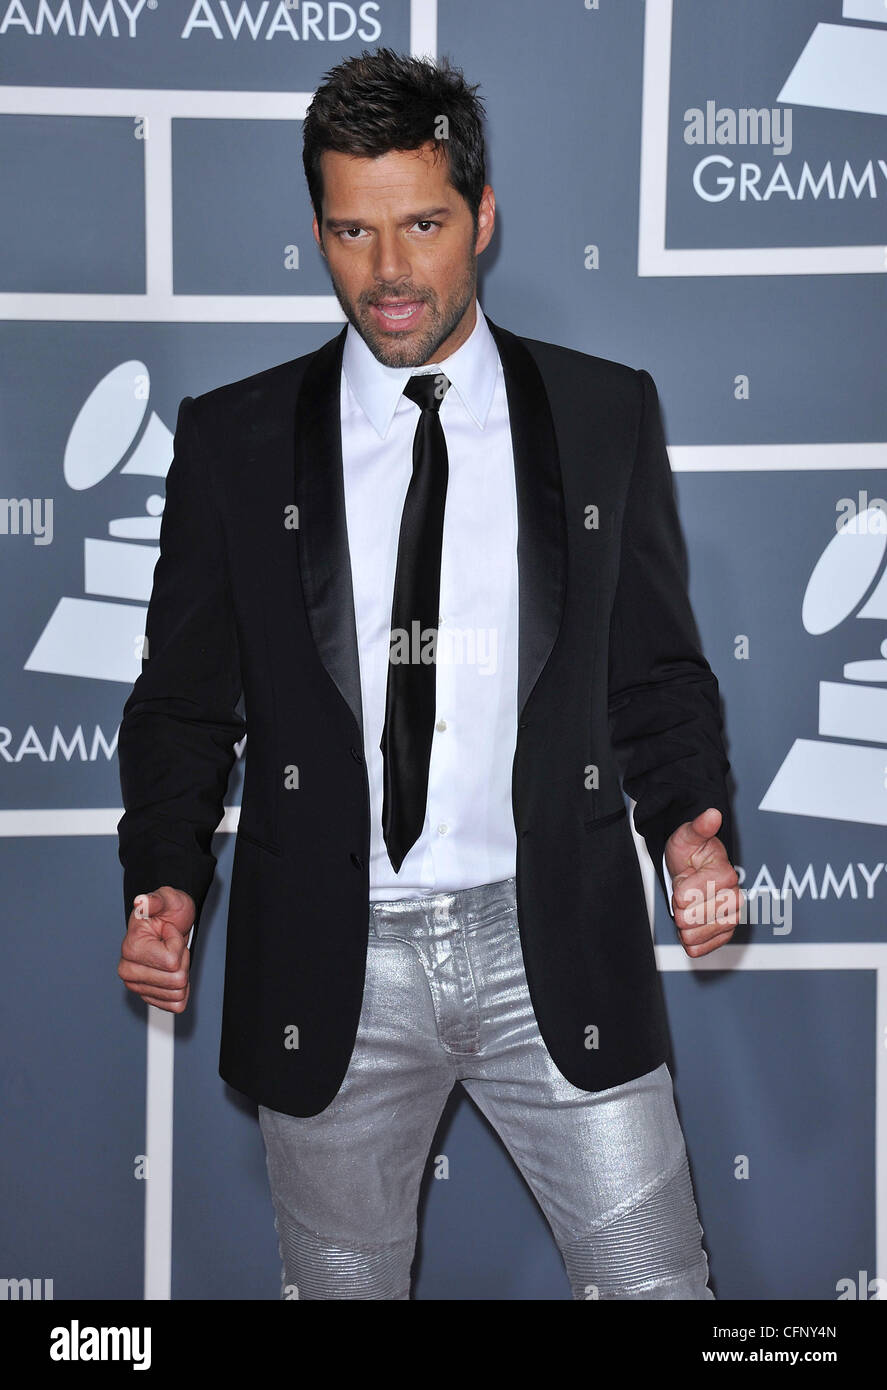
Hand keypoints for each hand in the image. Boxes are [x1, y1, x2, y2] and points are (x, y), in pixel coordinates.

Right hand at [117, 886, 194, 1012]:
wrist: (169, 922)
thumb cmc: (168, 911)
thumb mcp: (167, 899)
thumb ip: (155, 900)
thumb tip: (141, 901)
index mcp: (130, 949)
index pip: (172, 962)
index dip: (178, 944)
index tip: (168, 932)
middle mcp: (128, 971)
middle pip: (176, 980)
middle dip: (182, 960)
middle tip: (171, 945)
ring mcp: (137, 986)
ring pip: (178, 993)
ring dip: (182, 972)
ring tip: (171, 955)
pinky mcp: (149, 997)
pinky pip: (175, 1004)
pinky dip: (182, 989)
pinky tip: (172, 972)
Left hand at [665, 807, 741, 956]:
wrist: (695, 866)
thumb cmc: (691, 851)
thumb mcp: (688, 835)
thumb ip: (699, 827)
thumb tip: (712, 814)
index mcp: (725, 875)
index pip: (685, 897)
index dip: (677, 888)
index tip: (685, 876)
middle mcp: (734, 899)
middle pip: (688, 918)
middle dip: (679, 905)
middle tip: (686, 891)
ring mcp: (731, 918)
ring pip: (693, 936)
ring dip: (683, 923)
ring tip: (690, 906)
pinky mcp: (725, 934)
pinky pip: (700, 949)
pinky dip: (689, 940)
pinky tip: (691, 925)